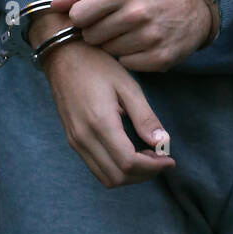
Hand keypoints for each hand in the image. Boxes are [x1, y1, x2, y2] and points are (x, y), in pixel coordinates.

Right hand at [34, 27, 176, 187]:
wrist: (63, 56)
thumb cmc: (97, 65)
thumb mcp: (127, 85)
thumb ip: (145, 116)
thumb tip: (162, 143)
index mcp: (100, 123)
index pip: (128, 163)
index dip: (152, 167)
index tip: (169, 160)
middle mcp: (84, 138)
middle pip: (117, 177)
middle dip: (143, 175)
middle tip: (161, 159)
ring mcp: (75, 141)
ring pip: (105, 178)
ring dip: (129, 175)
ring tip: (147, 157)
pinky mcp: (72, 140)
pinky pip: (95, 166)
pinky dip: (115, 169)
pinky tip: (129, 153)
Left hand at [48, 0, 211, 71]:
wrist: (193, 7)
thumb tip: (53, 4)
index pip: (78, 15)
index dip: (81, 18)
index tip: (91, 17)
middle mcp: (137, 13)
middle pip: (91, 37)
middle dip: (97, 33)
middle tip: (113, 26)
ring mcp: (150, 37)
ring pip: (108, 53)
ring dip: (113, 47)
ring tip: (128, 35)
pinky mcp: (160, 59)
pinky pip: (126, 66)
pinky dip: (130, 58)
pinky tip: (140, 47)